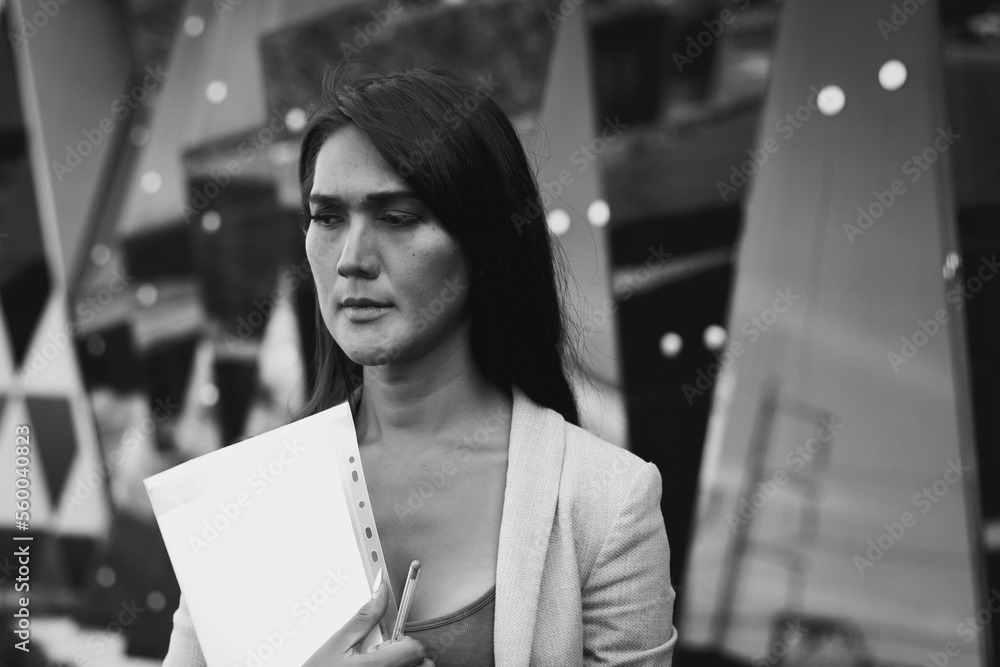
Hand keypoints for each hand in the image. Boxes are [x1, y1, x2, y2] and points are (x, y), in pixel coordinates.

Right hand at [303, 580, 432, 665]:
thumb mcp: (338, 642)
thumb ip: (365, 617)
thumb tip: (381, 589)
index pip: (416, 650)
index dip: (406, 639)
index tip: (393, 638)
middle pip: (421, 664)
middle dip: (406, 653)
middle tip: (382, 653)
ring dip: (404, 664)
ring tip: (379, 664)